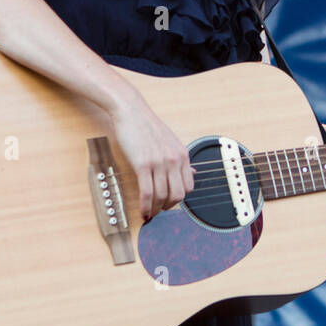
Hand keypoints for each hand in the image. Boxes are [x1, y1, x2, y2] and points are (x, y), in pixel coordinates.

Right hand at [107, 93, 194, 221]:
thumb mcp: (171, 142)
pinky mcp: (143, 164)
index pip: (189, 187)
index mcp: (183, 155)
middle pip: (178, 195)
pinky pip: (147, 192)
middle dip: (168, 207)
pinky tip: (142, 210)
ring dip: (155, 209)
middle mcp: (174, 160)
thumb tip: (193, 172)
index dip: (179, 199)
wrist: (132, 112)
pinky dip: (145, 206)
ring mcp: (159, 162)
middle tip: (159, 210)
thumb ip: (181, 159)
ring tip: (149, 213)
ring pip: (162, 196)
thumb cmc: (148, 127)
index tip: (169, 202)